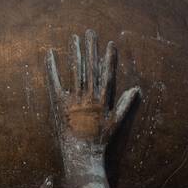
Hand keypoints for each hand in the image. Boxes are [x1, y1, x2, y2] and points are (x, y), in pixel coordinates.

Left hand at [46, 31, 139, 166]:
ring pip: (75, 71)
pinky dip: (53, 68)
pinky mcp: (59, 104)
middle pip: (90, 68)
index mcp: (102, 100)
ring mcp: (74, 100)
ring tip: (74, 37)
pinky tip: (51, 54)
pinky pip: (55, 82)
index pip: (106, 74)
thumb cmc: (100, 140)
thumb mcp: (116, 122)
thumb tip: (136, 89)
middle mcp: (89, 97)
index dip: (109, 59)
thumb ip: (125, 104)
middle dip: (90, 49)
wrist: (83, 155)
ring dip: (75, 53)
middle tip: (90, 32)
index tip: (110, 43)